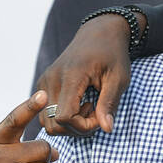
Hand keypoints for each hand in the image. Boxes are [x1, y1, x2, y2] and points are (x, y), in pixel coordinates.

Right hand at [35, 12, 140, 135]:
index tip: (101, 115)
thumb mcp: (119, 78)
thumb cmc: (113, 54)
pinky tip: (79, 103)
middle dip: (77, 128)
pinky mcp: (43, 84)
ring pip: (46, 122)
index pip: (64, 118)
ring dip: (69, 124)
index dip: (83, 126)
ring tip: (88, 108)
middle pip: (53, 124)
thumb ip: (110, 103)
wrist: (99, 33)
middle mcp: (52, 79)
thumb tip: (107, 129)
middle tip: (96, 113)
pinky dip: (62, 116)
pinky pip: (46, 112)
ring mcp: (44, 81)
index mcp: (70, 76)